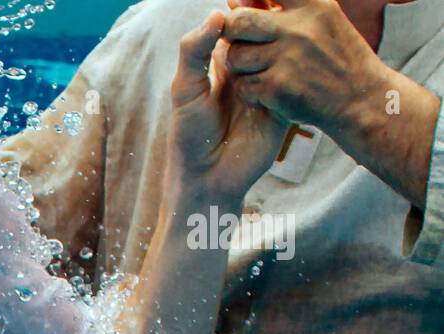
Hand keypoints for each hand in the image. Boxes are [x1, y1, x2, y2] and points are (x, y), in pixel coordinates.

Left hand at [168, 11, 288, 201]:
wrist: (209, 176)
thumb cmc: (190, 132)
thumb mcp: (185, 88)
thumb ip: (194, 50)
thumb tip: (218, 14)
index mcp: (221, 60)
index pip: (238, 24)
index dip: (244, 14)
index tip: (248, 10)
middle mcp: (247, 69)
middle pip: (263, 34)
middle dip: (261, 33)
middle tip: (250, 47)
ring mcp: (268, 85)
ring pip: (279, 54)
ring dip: (271, 58)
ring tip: (247, 86)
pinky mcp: (283, 104)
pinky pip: (290, 81)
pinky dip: (282, 82)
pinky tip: (267, 97)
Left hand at [222, 0, 388, 133]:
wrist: (363, 100)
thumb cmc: (335, 57)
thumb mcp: (320, 21)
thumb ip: (279, 8)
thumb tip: (233, 0)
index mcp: (312, 5)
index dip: (247, 3)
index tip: (245, 9)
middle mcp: (298, 28)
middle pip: (236, 22)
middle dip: (233, 34)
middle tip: (245, 46)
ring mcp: (288, 58)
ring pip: (234, 57)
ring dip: (241, 68)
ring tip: (262, 72)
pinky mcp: (278, 88)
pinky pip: (242, 86)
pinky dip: (251, 92)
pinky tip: (270, 93)